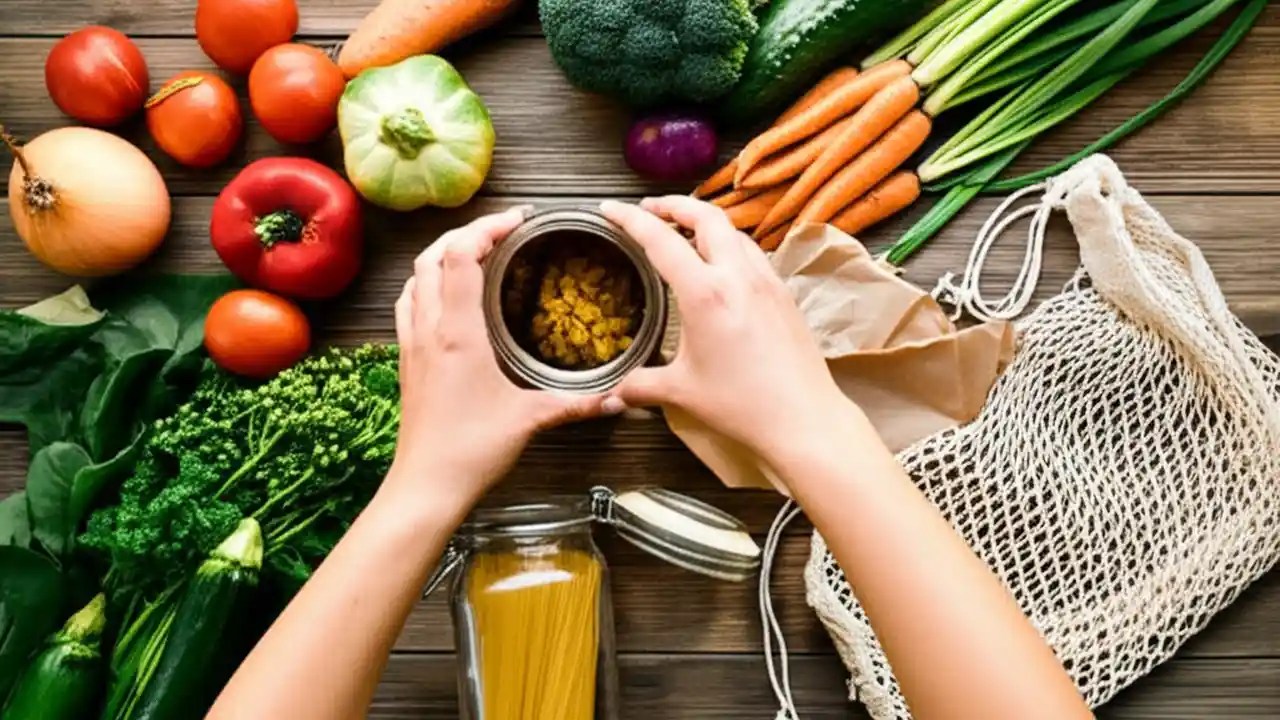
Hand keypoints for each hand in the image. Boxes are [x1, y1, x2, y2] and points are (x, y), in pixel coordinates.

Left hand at [390, 207, 608, 508]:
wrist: (425, 485)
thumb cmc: (469, 451)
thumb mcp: (530, 420)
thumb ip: (576, 404)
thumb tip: (618, 399)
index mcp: (457, 333)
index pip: (460, 255)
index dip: (486, 228)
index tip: (516, 222)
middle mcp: (429, 330)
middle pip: (432, 256)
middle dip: (466, 233)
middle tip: (499, 230)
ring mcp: (412, 345)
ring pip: (414, 277)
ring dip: (440, 254)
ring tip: (472, 251)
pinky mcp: (407, 362)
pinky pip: (408, 305)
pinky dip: (425, 284)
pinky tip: (443, 295)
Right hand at [601, 197, 856, 463]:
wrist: (804, 419)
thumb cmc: (745, 405)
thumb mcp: (681, 392)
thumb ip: (641, 385)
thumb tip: (616, 392)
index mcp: (705, 294)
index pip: (660, 239)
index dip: (630, 218)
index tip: (611, 209)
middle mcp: (739, 277)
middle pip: (705, 215)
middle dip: (673, 204)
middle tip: (650, 208)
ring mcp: (767, 282)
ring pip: (733, 231)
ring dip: (705, 222)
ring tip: (685, 232)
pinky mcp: (784, 295)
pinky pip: (754, 254)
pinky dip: (730, 246)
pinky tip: (722, 265)